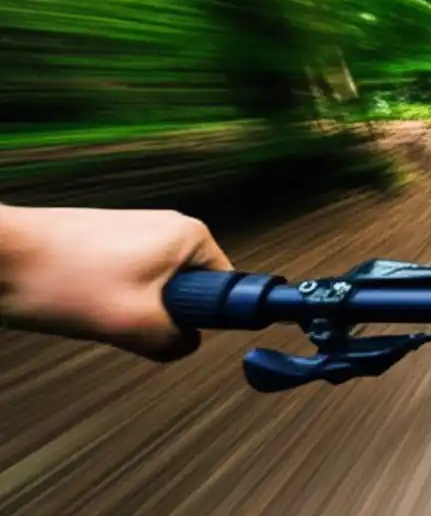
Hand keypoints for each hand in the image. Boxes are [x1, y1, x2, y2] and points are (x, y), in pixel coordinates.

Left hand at [0, 205, 231, 359]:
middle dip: (162, 316)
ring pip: (157, 292)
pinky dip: (111, 301)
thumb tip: (186, 345)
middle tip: (128, 321)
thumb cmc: (60, 277)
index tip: (173, 328)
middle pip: (191, 292)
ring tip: (98, 309)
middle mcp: (169, 228)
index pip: (227, 290)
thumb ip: (178, 342)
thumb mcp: (137, 325)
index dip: (203, 319)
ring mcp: (138, 233)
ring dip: (132, 311)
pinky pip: (131, 284)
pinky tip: (84, 302)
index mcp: (190, 236)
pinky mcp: (111, 243)